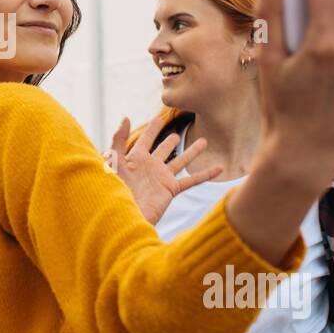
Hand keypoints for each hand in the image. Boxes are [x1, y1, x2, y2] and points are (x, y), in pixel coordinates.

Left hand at [104, 115, 224, 224]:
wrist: (124, 215)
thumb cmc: (114, 190)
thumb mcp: (113, 162)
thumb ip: (118, 140)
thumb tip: (126, 117)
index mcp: (135, 158)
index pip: (146, 139)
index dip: (153, 129)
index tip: (159, 118)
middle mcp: (150, 166)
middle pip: (163, 150)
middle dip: (170, 142)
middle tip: (177, 135)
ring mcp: (161, 178)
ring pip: (180, 161)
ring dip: (192, 152)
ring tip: (204, 142)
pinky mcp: (170, 190)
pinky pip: (191, 180)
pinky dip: (206, 174)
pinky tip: (219, 168)